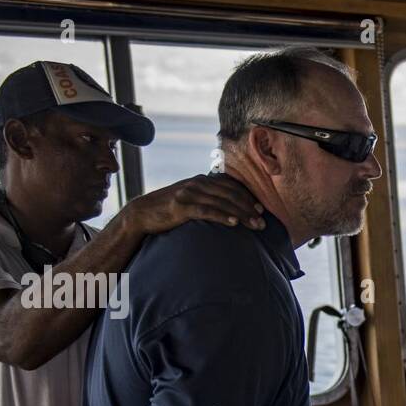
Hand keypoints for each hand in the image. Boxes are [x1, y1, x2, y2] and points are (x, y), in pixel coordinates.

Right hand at [122, 174, 264, 235]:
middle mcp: (198, 184)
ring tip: (255, 225)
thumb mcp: (191, 198)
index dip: (248, 197)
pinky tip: (234, 224)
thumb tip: (228, 207)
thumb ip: (208, 198)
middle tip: (263, 222)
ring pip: (222, 203)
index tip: (262, 209)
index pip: (231, 187)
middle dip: (249, 208)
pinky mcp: (182, 207)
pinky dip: (222, 217)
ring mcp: (189, 194)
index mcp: (202, 180)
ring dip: (242, 214)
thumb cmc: (170, 209)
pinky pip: (206, 211)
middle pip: (231, 195)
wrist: (143, 212)